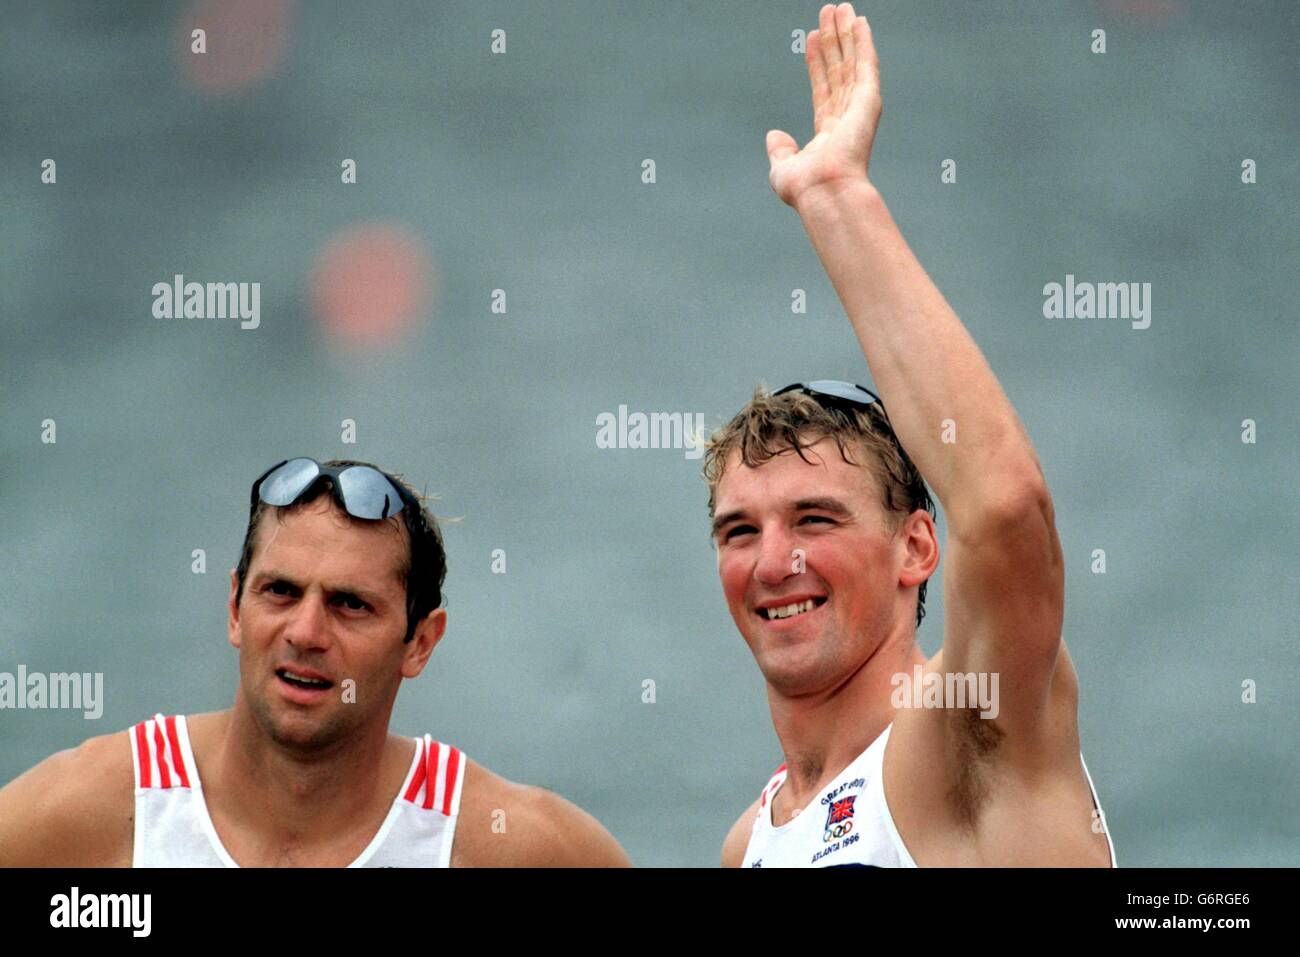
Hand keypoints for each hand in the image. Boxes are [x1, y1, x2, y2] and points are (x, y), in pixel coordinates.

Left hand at [766, 3, 881, 208]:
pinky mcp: (869, 101)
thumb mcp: (782, 168)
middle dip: (834, 41)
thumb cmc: (805, 189)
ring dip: (847, 34)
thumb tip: (774, 136)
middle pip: (839, 69)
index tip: (811, 39)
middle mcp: (846, 118)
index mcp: (828, 134)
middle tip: (830, 13)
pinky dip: (863, 42)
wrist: (824, 192)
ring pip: (852, 62)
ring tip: (841, 8)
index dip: (816, 62)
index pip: (822, 88)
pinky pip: (866, 64)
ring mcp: (859, 108)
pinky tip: (859, 22)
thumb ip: (780, 150)